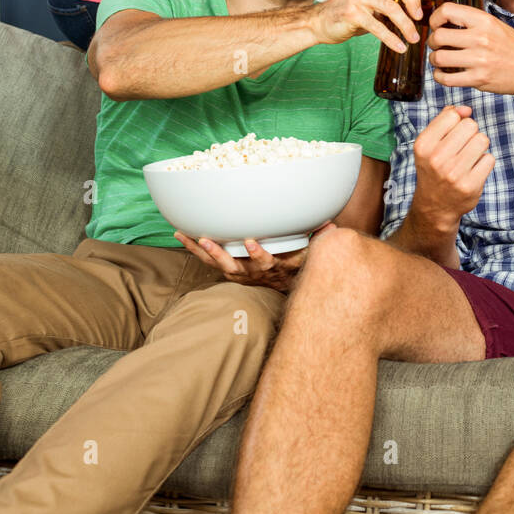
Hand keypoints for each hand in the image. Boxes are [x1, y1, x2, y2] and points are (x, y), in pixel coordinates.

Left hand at [173, 227, 325, 291]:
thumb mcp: (310, 255)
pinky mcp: (228, 271)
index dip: (257, 253)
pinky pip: (208, 262)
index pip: (264, 262)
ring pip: (216, 263)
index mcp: (271, 267)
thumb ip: (318, 239)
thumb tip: (331, 225)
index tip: (250, 240)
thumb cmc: (296, 266)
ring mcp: (238, 273)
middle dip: (219, 253)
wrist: (284, 287)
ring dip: (200, 250)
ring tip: (185, 235)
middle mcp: (252, 273)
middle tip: (207, 240)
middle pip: (233, 265)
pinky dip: (195, 249)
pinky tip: (182, 235)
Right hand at [309, 0, 423, 50]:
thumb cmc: (349, 9)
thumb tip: (418, 5)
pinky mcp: (352, 14)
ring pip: (391, 7)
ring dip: (406, 25)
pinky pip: (379, 27)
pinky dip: (392, 39)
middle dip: (413, 0)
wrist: (321, 22)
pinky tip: (400, 46)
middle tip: (419, 16)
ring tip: (413, 37)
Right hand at [410, 104, 493, 236]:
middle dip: (470, 133)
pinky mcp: (470, 185)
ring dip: (478, 147)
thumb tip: (466, 109)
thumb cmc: (434, 168)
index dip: (457, 121)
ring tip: (468, 158)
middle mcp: (436, 159)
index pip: (452, 115)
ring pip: (482, 140)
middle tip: (462, 147)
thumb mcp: (429, 143)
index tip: (453, 134)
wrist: (435, 205)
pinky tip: (473, 170)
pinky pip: (489, 158)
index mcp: (424, 145)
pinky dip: (484, 162)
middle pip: (470, 125)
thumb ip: (444, 120)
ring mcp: (454, 173)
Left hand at [428, 2, 513, 97]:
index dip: (435, 18)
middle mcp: (481, 38)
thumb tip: (446, 21)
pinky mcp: (479, 79)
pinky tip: (443, 74)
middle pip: (438, 36)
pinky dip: (439, 77)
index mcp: (485, 21)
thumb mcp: (497, 26)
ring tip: (440, 60)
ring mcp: (479, 60)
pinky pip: (446, 79)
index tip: (435, 25)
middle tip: (436, 45)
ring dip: (434, 60)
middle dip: (432, 42)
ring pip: (439, 58)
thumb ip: (473, 23)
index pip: (447, 10)